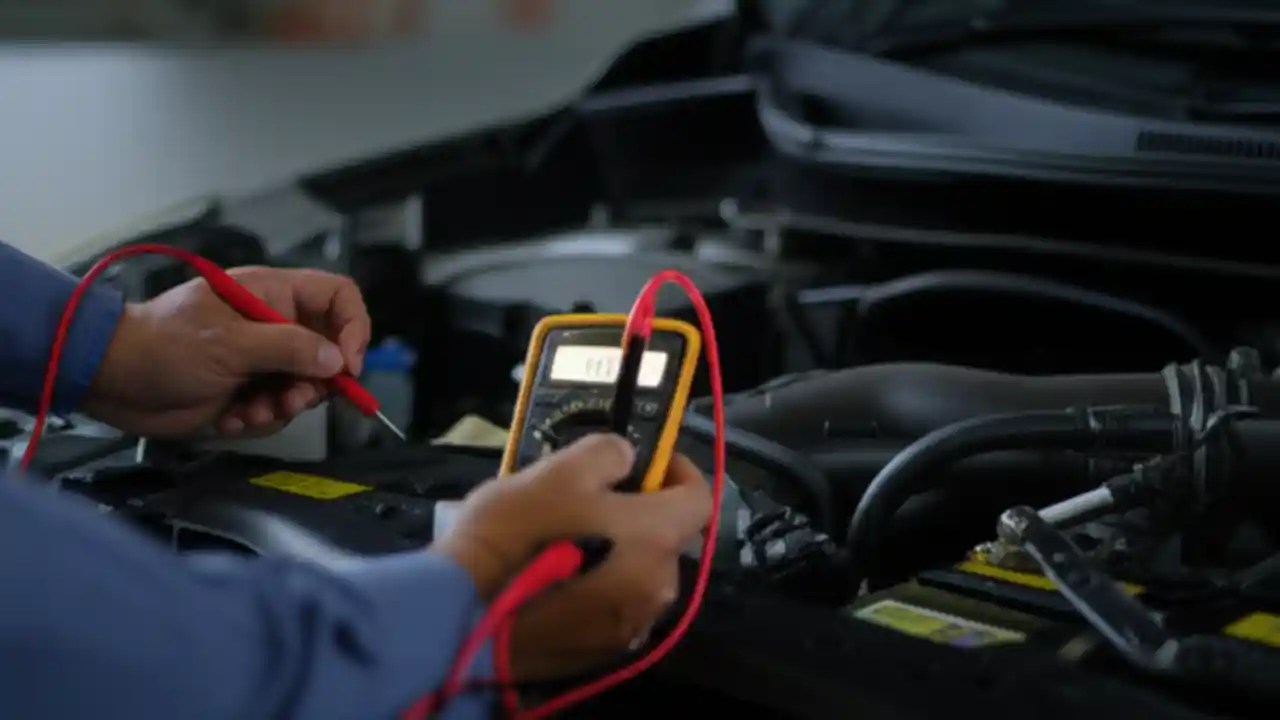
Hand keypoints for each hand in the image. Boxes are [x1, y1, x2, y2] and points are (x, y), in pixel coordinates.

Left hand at [85, 266, 370, 438]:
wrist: (112, 381)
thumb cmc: (164, 346)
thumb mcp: (230, 343)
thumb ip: (289, 348)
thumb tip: (338, 359)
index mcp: (272, 294)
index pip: (337, 297)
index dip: (354, 328)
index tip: (348, 365)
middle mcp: (273, 324)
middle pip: (329, 350)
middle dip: (314, 382)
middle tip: (292, 400)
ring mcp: (262, 359)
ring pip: (305, 386)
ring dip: (283, 406)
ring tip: (251, 412)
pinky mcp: (248, 390)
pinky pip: (277, 409)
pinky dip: (258, 419)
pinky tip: (229, 418)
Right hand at [432, 434, 712, 680]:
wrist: (461, 620)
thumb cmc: (514, 538)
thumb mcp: (555, 472)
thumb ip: (605, 454)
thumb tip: (625, 457)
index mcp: (655, 540)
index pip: (699, 497)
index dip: (678, 469)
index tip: (647, 458)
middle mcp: (657, 588)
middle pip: (667, 538)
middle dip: (643, 511)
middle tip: (597, 494)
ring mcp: (631, 625)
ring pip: (640, 573)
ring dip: (620, 549)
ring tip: (571, 534)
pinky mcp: (601, 651)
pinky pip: (615, 605)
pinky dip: (600, 585)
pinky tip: (560, 574)